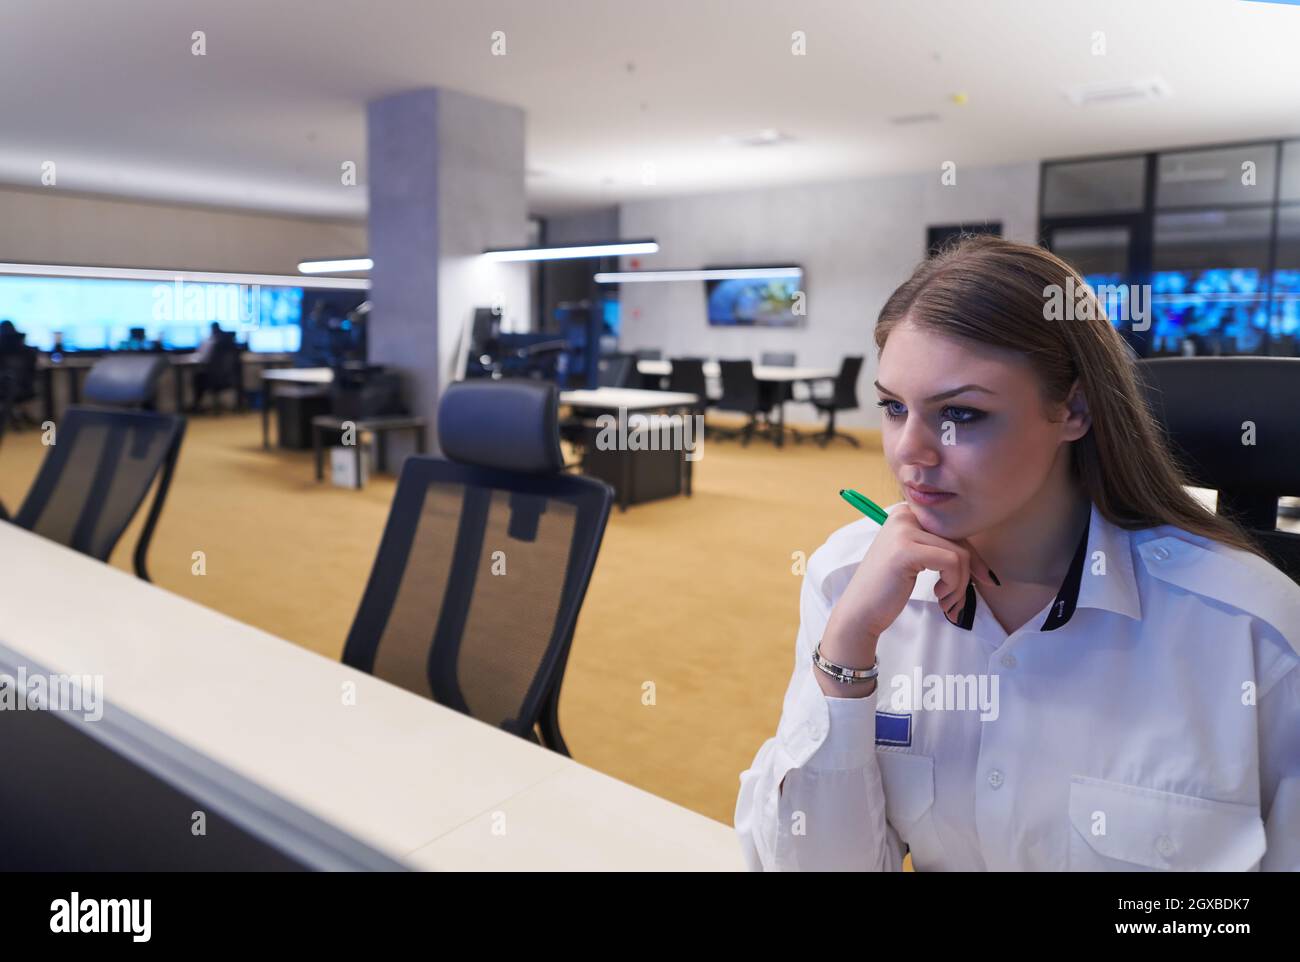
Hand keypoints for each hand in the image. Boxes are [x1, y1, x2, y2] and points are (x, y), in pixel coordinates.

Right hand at [819, 504, 995, 665]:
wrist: (860, 611)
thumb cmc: (888, 589)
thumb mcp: (917, 561)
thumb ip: (942, 551)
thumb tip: (986, 566)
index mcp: (906, 514)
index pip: (954, 530)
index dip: (972, 557)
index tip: (982, 579)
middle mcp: (904, 515)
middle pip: (960, 540)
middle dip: (968, 573)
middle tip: (959, 601)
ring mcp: (904, 531)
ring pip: (959, 554)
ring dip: (960, 585)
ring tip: (946, 603)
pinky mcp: (907, 549)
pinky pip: (951, 562)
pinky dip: (953, 584)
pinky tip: (938, 596)